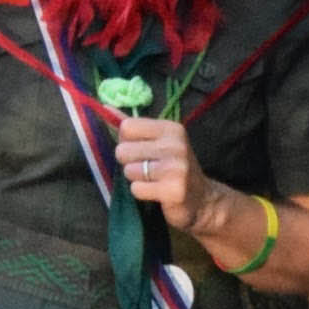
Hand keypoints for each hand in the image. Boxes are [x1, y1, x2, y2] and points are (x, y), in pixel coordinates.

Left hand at [113, 112, 203, 229]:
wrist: (202, 200)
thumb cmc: (175, 168)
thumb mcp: (160, 142)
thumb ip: (134, 127)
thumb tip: (106, 108)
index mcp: (170, 128)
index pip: (127, 127)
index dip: (126, 141)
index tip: (140, 150)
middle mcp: (175, 145)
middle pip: (123, 150)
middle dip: (129, 163)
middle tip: (147, 169)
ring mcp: (175, 168)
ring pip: (129, 171)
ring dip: (136, 179)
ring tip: (153, 180)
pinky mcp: (172, 190)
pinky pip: (136, 189)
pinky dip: (142, 193)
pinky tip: (156, 192)